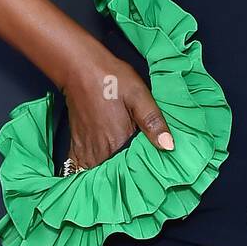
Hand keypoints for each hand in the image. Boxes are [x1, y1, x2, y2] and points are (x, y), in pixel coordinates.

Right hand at [59, 37, 173, 171]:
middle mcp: (100, 150)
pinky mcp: (77, 143)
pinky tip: (100, 166)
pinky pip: (81, 166)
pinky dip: (90, 169)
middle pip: (114, 175)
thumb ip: (153, 122)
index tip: (152, 176)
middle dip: (124, 177)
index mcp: (118, 141)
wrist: (80, 68)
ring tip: (120, 173)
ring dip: (107, 175)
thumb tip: (169, 145)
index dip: (142, 174)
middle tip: (138, 176)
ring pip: (97, 173)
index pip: (132, 170)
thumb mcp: (140, 95)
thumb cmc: (111, 79)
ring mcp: (86, 148)